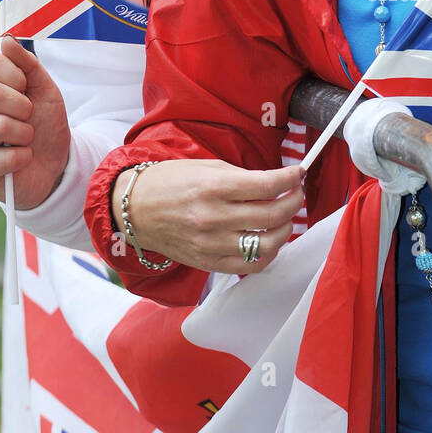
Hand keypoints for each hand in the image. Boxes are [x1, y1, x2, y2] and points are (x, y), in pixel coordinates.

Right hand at [0, 36, 70, 209]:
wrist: (55, 165)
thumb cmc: (46, 126)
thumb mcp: (46, 91)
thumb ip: (28, 64)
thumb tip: (6, 39)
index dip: (16, 75)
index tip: (26, 90)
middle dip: (22, 107)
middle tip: (27, 118)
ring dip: (25, 135)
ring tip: (25, 140)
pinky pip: (1, 156)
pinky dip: (22, 157)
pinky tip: (20, 159)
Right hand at [111, 158, 304, 274]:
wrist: (133, 210)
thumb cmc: (169, 183)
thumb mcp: (207, 168)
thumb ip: (243, 177)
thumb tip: (277, 182)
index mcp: (213, 188)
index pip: (268, 185)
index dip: (291, 179)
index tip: (298, 173)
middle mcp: (214, 218)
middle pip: (274, 215)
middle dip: (294, 201)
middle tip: (296, 193)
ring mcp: (211, 244)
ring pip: (268, 244)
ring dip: (286, 229)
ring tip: (284, 218)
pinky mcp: (208, 263)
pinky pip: (251, 265)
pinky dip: (268, 253)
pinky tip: (269, 239)